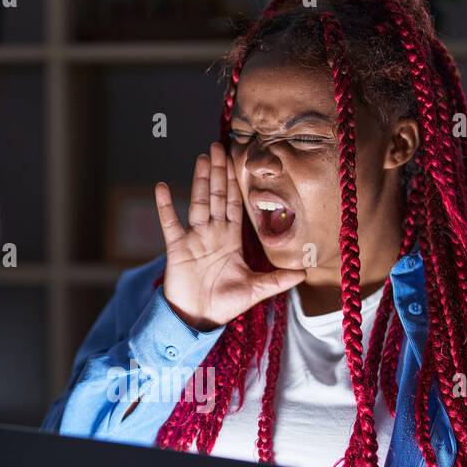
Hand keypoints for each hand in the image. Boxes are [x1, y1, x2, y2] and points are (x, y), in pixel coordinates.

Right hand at [154, 141, 305, 331]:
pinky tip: (162, 187)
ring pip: (198, 203)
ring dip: (200, 180)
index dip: (236, 183)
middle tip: (219, 146)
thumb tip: (304, 272)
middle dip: (219, 172)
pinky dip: (165, 206)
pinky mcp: (177, 248)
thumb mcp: (255, 290)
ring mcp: (194, 239)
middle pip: (217, 197)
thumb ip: (277, 280)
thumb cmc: (224, 305)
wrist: (197, 319)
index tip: (238, 161)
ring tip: (202, 158)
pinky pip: (170, 223)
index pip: (235, 205)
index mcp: (230, 240)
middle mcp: (212, 234)